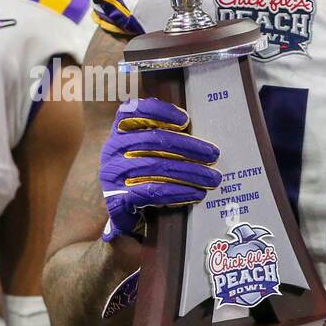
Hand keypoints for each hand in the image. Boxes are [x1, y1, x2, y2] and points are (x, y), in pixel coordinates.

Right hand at [100, 97, 220, 242]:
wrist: (123, 214)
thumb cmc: (142, 176)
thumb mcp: (147, 152)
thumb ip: (164, 137)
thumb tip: (199, 132)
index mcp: (119, 132)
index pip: (135, 111)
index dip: (161, 112)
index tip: (186, 120)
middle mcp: (112, 149)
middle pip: (153, 141)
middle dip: (188, 147)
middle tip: (213, 155)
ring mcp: (112, 175)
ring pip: (156, 167)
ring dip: (189, 172)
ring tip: (212, 178)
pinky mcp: (117, 198)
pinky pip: (152, 192)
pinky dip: (178, 192)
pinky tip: (196, 193)